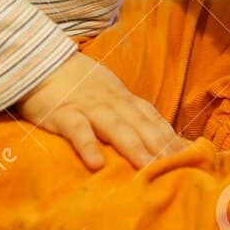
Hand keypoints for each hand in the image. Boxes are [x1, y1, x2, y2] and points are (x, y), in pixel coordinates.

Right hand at [15, 51, 191, 171]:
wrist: (38, 60)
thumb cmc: (76, 84)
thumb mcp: (107, 94)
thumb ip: (128, 114)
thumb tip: (156, 138)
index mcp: (122, 98)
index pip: (153, 118)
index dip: (171, 137)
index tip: (191, 157)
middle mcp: (110, 101)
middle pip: (140, 123)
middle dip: (160, 145)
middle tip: (179, 168)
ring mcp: (86, 105)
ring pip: (114, 126)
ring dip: (133, 146)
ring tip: (148, 168)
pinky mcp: (61, 112)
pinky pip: (76, 129)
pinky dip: (87, 144)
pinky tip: (96, 164)